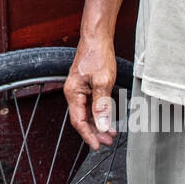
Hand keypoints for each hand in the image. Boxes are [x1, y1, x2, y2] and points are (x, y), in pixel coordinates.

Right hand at [64, 34, 119, 150]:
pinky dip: (99, 113)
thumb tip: (102, 125)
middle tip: (108, 141)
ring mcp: (79, 89)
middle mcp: (73, 92)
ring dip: (98, 124)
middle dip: (95, 132)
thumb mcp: (103, 82)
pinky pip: (91, 105)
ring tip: (111, 133)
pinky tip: (108, 118)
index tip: (97, 146)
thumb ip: (102, 105)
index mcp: (73, 93)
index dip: (88, 135)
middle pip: (82, 119)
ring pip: (87, 113)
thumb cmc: (97, 55)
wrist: (97, 37)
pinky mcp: (86, 86)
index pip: (78, 121)